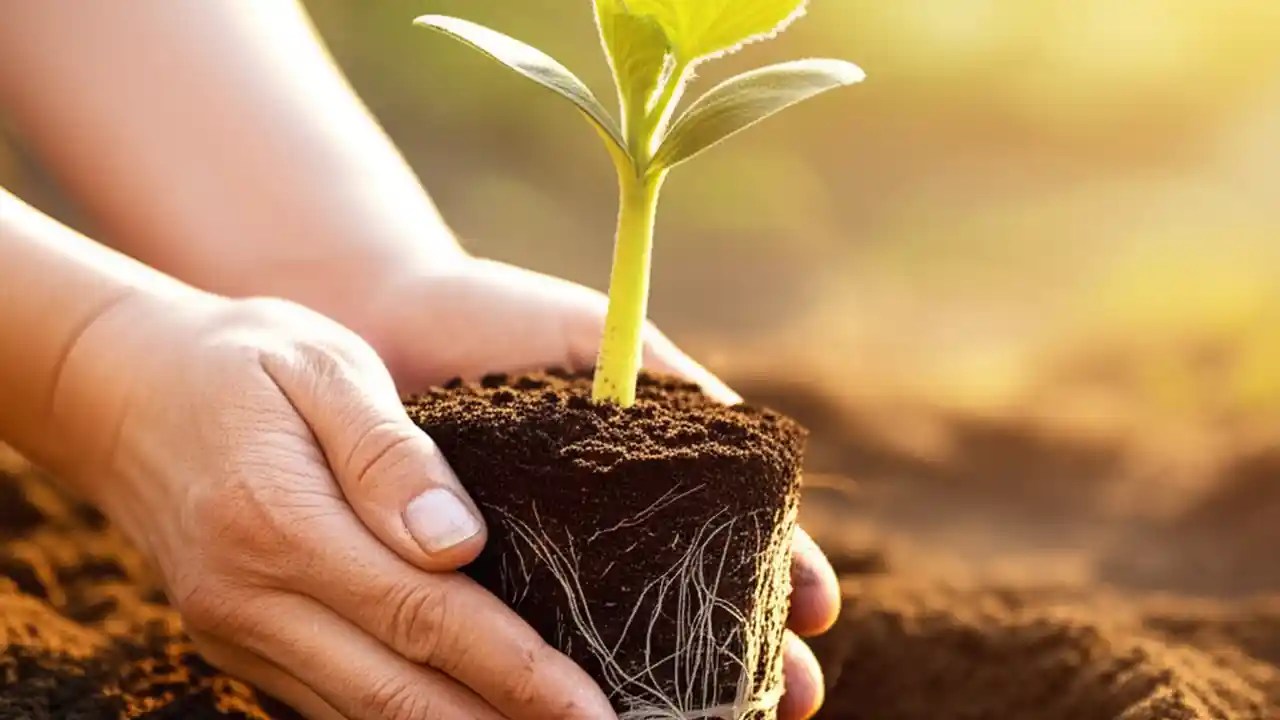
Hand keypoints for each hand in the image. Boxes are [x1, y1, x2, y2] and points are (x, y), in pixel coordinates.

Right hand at [66, 293, 616, 719]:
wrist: (120, 389)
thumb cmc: (245, 362)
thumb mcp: (325, 367)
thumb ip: (389, 455)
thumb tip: (460, 544)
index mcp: (281, 523)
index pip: (424, 617)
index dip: (515, 672)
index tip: (590, 707)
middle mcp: (251, 598)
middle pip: (397, 696)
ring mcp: (235, 631)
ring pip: (361, 718)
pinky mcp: (234, 642)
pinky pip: (326, 704)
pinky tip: (460, 716)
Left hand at [357, 257, 841, 719]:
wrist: (387, 321)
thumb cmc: (501, 319)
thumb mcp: (601, 337)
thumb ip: (672, 380)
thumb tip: (756, 444)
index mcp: (651, 471)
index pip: (739, 532)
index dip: (788, 572)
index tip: (818, 607)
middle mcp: (606, 529)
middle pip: (698, 600)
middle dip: (753, 652)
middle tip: (795, 696)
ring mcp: (546, 562)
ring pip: (623, 638)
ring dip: (679, 684)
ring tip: (724, 718)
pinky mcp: (476, 584)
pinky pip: (527, 637)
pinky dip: (563, 676)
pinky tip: (595, 706)